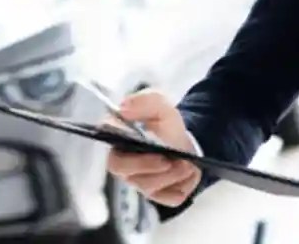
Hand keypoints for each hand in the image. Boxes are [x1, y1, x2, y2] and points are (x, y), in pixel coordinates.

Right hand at [105, 89, 202, 207]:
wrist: (184, 139)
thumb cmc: (165, 123)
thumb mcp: (159, 104)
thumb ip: (144, 101)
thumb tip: (124, 109)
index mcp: (118, 142)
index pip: (111, 155)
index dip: (129, 156)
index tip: (148, 145)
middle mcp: (124, 165)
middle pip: (125, 173)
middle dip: (149, 167)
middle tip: (170, 160)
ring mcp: (139, 182)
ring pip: (149, 187)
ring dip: (172, 175)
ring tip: (187, 163)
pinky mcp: (158, 194)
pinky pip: (169, 197)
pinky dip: (183, 186)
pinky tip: (187, 173)